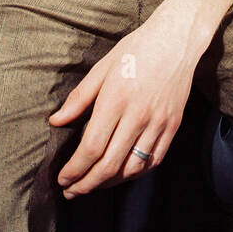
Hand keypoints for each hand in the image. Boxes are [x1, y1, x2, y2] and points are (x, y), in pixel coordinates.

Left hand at [49, 0, 202, 196]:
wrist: (177, 39)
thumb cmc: (136, 49)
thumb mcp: (102, 67)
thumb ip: (79, 98)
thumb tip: (56, 121)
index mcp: (116, 101)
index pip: (92, 148)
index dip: (75, 170)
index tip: (63, 179)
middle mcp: (138, 117)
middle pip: (110, 165)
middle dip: (87, 184)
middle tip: (72, 192)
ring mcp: (158, 123)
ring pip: (132, 168)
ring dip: (110, 183)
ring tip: (94, 185)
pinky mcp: (172, 126)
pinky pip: (153, 160)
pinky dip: (135, 173)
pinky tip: (122, 174)